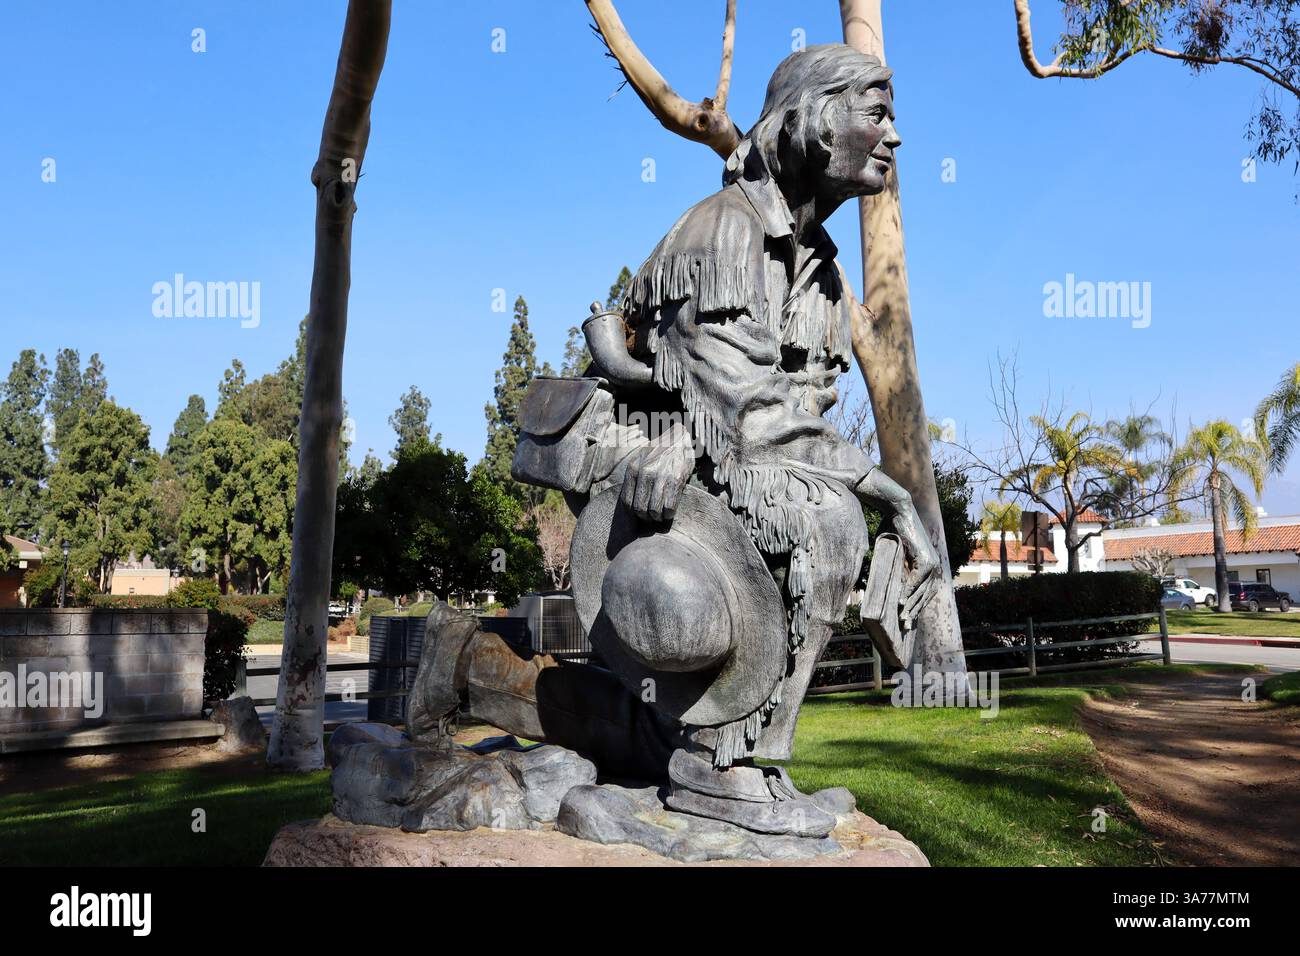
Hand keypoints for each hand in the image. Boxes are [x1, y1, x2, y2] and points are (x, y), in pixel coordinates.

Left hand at [619, 431, 693, 521]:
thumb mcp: (641, 460)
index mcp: (633, 469)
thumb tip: (631, 502)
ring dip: (658, 518)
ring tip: (661, 516)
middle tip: (652, 517)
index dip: (634, 513)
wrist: (678, 437)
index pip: (627, 502)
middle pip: (640, 509)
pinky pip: (669, 507)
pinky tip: (670, 511)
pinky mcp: (675, 480)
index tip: (641, 514)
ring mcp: (660, 477)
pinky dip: (669, 514)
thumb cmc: (659, 452)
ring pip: (654, 511)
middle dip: (646, 517)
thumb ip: (635, 477)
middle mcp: (644, 473)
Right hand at [897, 511, 940, 626]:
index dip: (918, 606)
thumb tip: (891, 585)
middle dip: (915, 611)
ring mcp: (932, 562)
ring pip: (922, 590)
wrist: (898, 513)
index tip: (909, 618)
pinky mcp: (924, 559)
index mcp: (931, 565)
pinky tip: (900, 602)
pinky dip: (908, 592)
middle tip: (905, 625)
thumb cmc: (895, 531)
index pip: (927, 591)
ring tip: (902, 618)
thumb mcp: (898, 555)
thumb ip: (899, 569)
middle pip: (926, 594)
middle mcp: (935, 565)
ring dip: (911, 605)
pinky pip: (916, 581)